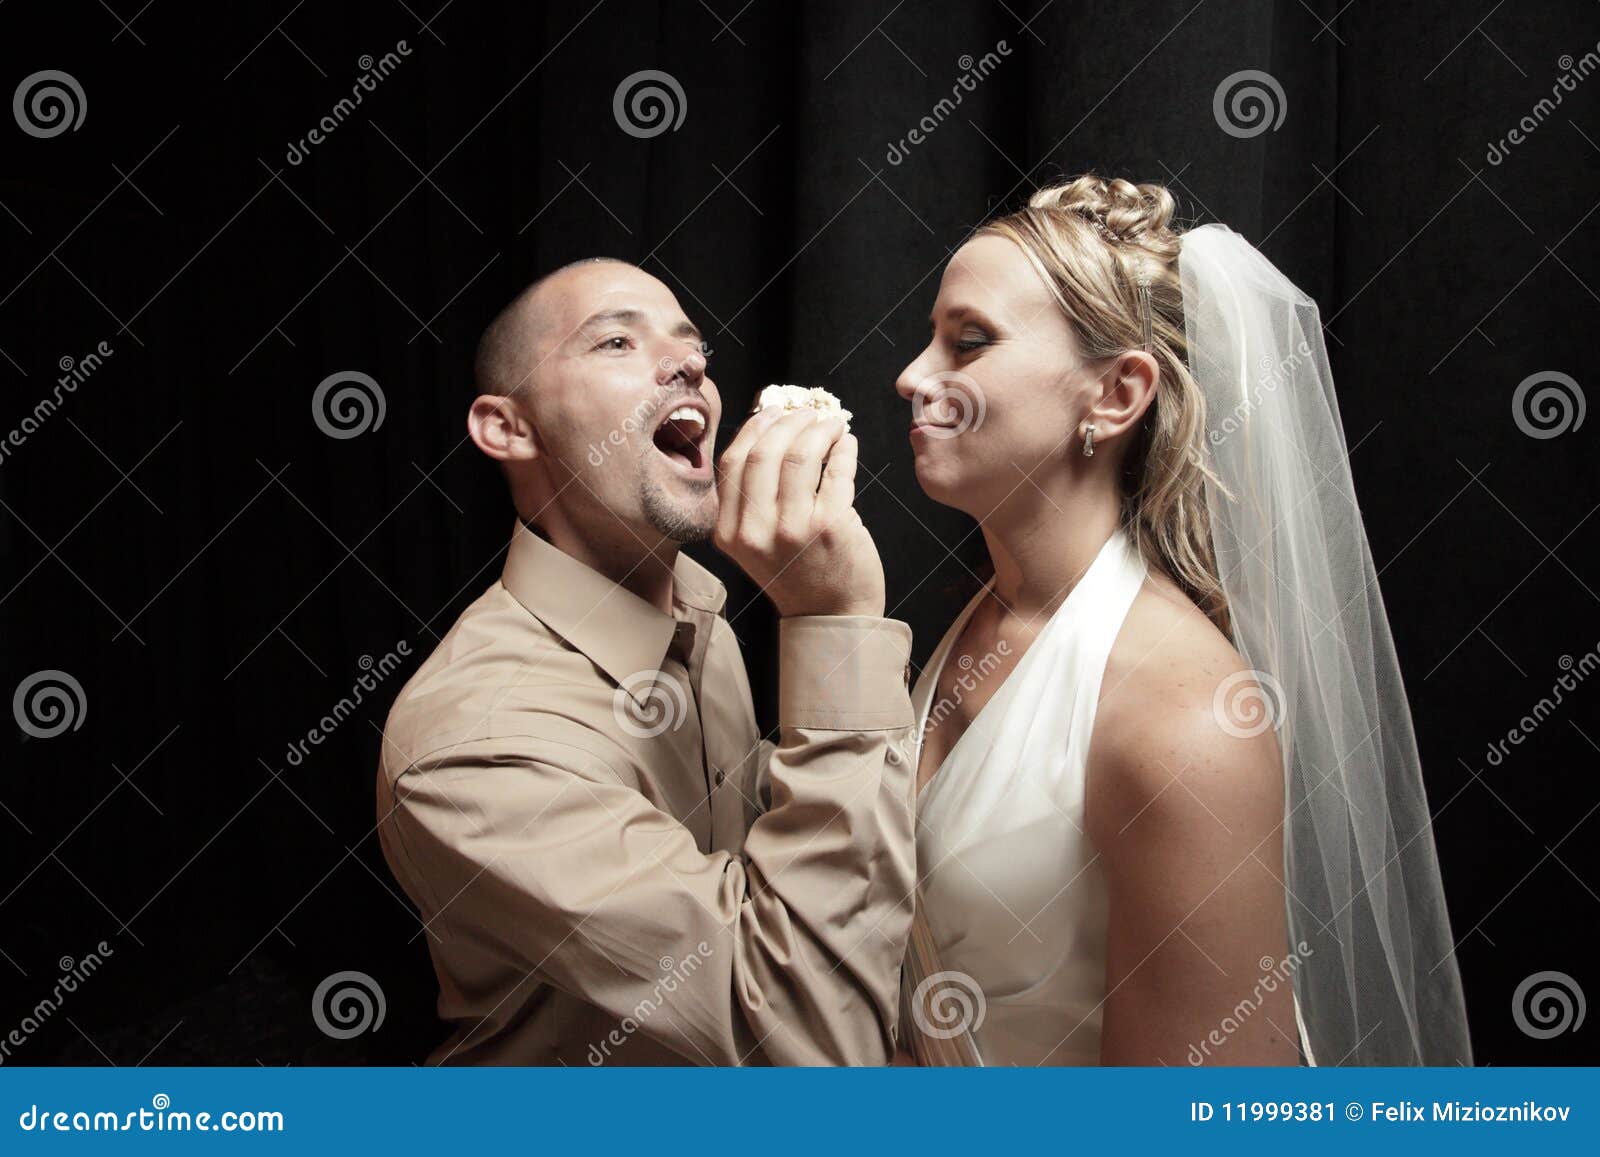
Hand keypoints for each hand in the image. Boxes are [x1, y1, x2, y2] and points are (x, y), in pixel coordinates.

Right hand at [713, 407, 885, 617]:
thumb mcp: (756, 542)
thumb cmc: (798, 572)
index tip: (773, 413)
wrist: (832, 617)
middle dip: (789, 421)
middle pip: (765, 452)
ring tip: (832, 424)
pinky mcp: (831, 526)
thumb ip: (753, 497)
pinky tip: (847, 443)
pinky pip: (836, 470)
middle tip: (808, 413)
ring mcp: (793, 528)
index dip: (755, 428)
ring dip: (820, 428)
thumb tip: (769, 430)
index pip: (733, 462)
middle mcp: (755, 531)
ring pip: (801, 454)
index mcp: (729, 532)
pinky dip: (844, 448)